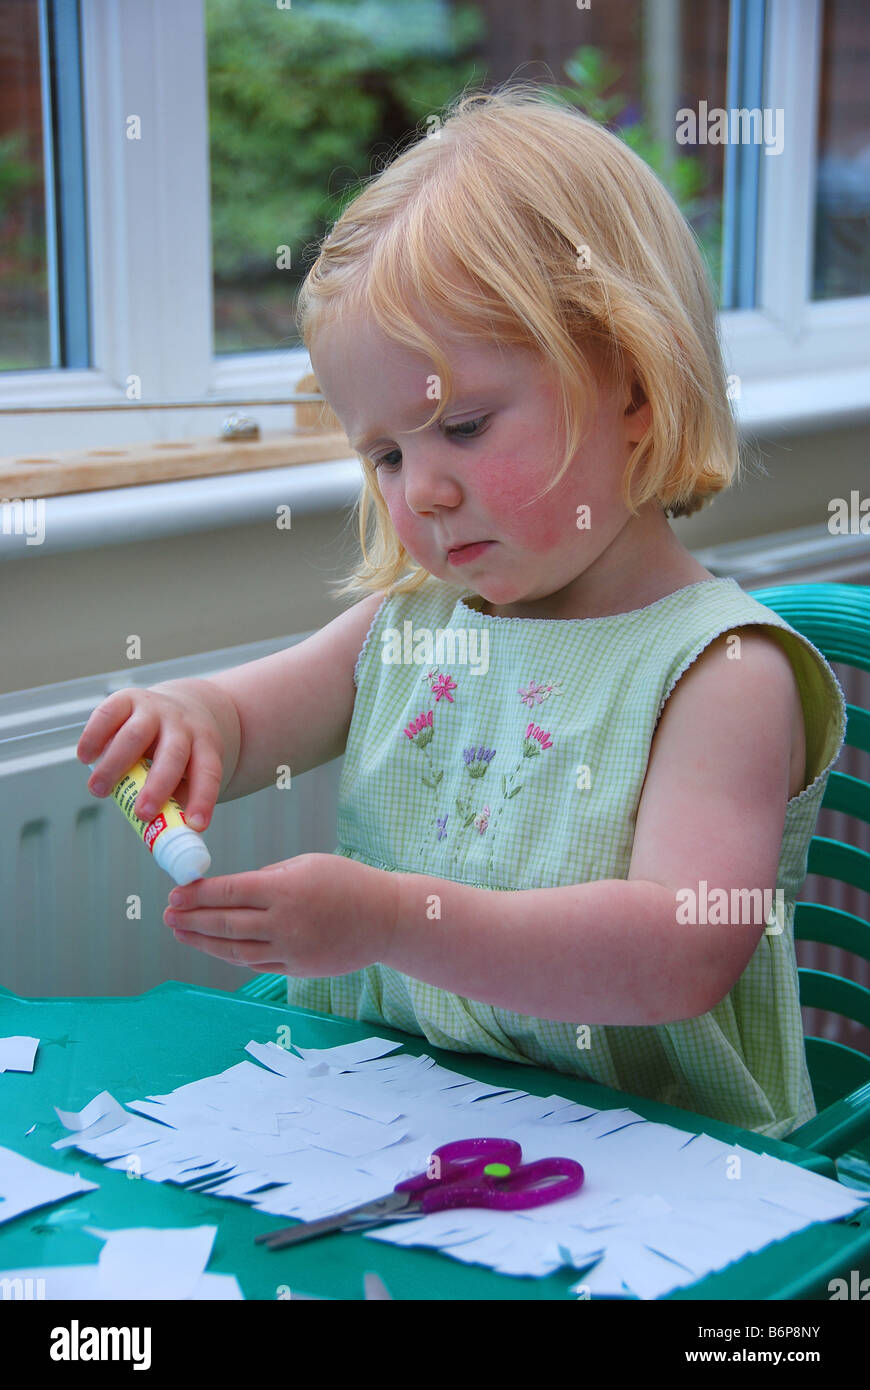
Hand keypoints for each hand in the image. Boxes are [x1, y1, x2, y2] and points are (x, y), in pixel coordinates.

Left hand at [162, 853, 395, 975]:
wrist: (387, 920)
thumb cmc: (348, 882)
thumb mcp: (307, 864)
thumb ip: (269, 877)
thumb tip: (234, 890)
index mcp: (286, 890)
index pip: (229, 892)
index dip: (197, 895)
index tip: (175, 894)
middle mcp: (284, 923)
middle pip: (225, 924)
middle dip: (191, 919)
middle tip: (167, 915)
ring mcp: (290, 951)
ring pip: (235, 950)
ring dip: (203, 942)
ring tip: (181, 933)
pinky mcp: (297, 969)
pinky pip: (256, 963)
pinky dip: (232, 955)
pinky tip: (215, 947)